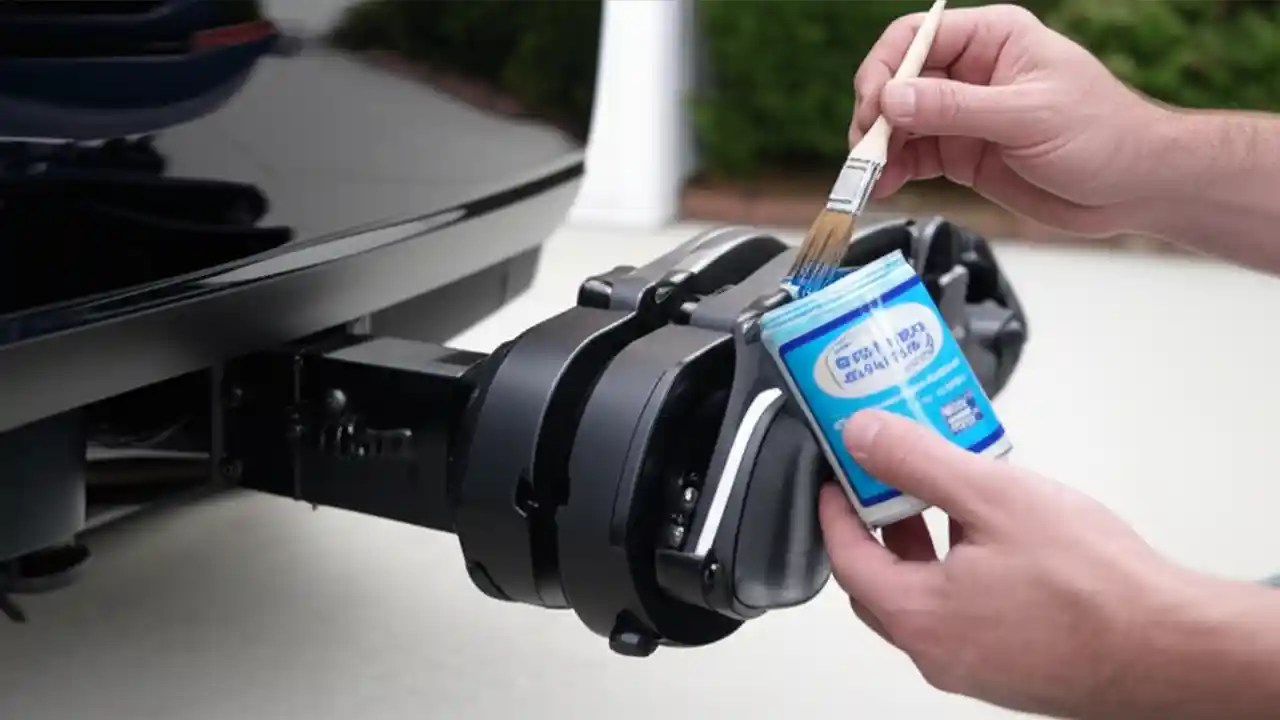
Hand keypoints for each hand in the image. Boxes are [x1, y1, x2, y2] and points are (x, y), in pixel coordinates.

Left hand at [818, 409, 1189, 717]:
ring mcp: (976, 667)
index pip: (846, 559)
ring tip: (944, 498)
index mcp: (919, 616)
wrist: (1173, 649)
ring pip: (924, 601)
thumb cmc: (1096, 587)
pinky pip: (963, 617)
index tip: (836, 478)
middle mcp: (937, 653)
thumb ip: (919, 461)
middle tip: (885, 484)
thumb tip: (863, 436)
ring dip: (921, 549)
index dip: (835, 511)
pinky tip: (993, 540)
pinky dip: (958, 574)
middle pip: (879, 585)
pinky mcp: (1011, 670)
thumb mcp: (995, 496)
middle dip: (875, 530)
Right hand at [850, 4, 1174, 237]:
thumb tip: (893, 98)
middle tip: (867, 147)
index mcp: (992, 39)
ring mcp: (964, 114)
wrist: (1133, 187)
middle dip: (876, 113)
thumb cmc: (1103, 135)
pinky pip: (914, 155)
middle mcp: (972, 72)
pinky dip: (894, 171)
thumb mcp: (1026, 116)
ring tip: (871, 175)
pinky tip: (885, 186)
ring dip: (879, 147)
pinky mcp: (963, 152)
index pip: (917, 38)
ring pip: (900, 122)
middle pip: (899, 80)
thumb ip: (955, 108)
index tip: (876, 107)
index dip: (887, 69)